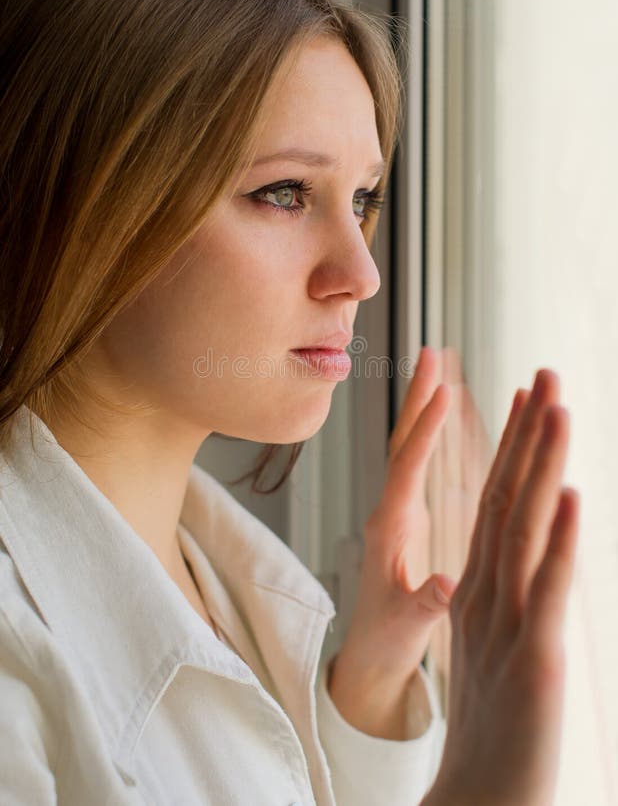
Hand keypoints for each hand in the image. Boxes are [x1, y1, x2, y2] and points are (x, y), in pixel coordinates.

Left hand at [327, 347, 456, 737]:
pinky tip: (440, 415)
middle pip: (401, 443)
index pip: (406, 469)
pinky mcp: (402, 516)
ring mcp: (393, 511)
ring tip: (436, 367)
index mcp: (387, 528)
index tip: (442, 393)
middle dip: (417, 398)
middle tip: (431, 354)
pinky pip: (415, 464)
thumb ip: (427, 601)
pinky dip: (427, 432)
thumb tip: (449, 582)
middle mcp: (387, 511)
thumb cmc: (385, 641)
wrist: (365, 655)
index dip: (425, 430)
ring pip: (406, 448)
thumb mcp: (408, 625)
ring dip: (420, 407)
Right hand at [427, 369, 578, 805]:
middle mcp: (489, 598)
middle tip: (542, 375)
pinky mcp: (536, 662)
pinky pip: (548, 591)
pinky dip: (561, 542)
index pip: (495, 507)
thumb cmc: (492, 739)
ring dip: (542, 465)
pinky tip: (573, 498)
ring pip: (526, 529)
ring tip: (557, 407)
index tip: (525, 403)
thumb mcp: (495, 658)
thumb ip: (496, 609)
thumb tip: (494, 572)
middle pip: (507, 500)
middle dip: (527, 435)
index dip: (512, 452)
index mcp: (481, 594)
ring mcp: (510, 626)